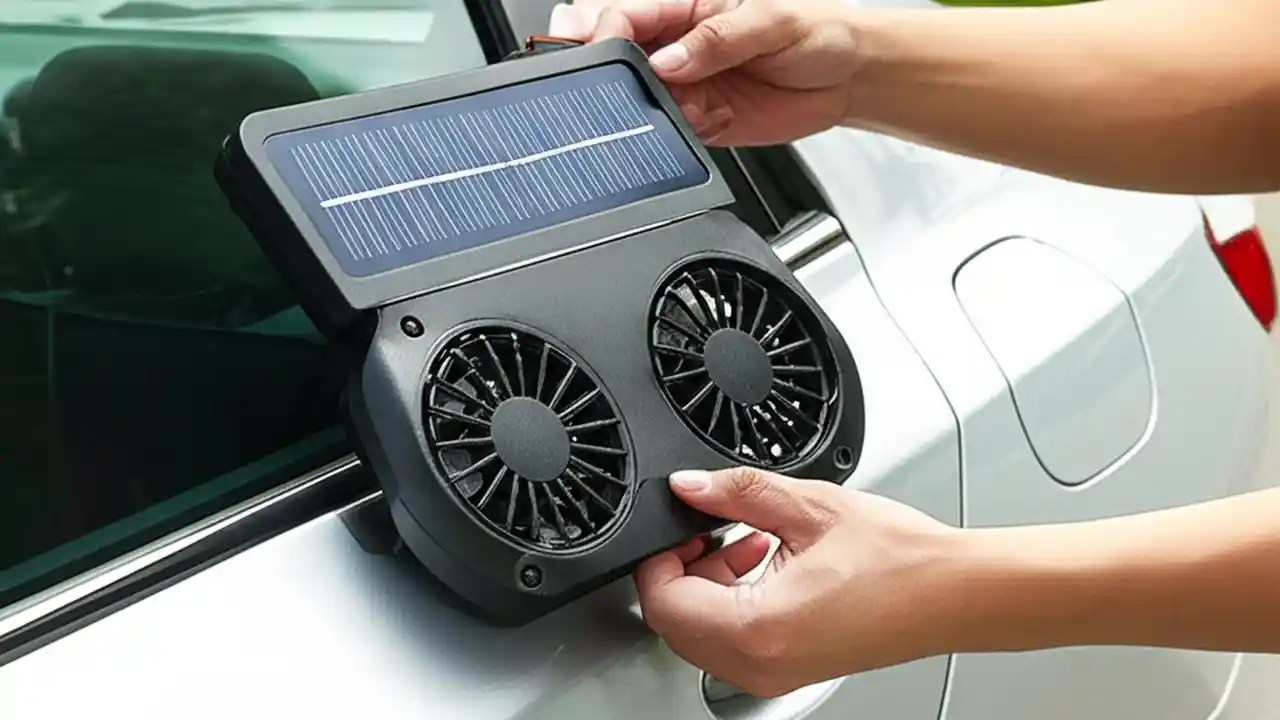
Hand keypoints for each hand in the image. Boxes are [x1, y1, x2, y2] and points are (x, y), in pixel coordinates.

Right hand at [547, 0, 861, 145]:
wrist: (849, 76)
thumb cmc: (818, 29)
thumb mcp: (771, 20)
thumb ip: (717, 39)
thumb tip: (669, 60)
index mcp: (684, 4)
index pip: (625, 13)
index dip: (604, 30)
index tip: (605, 49)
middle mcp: (676, 44)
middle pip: (617, 56)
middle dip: (609, 74)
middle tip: (635, 85)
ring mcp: (684, 85)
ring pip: (635, 101)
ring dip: (648, 111)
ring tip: (690, 106)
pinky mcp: (698, 121)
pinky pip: (668, 134)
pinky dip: (680, 135)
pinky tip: (711, 120)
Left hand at [634, 467, 959, 696]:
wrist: (956, 593)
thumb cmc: (901, 559)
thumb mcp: (809, 506)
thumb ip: (737, 492)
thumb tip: (690, 485)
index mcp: (757, 628)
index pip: (663, 601)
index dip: (659, 556)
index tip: (679, 523)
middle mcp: (759, 664)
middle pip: (676, 622)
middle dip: (683, 569)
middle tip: (710, 527)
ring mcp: (773, 674)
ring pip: (700, 634)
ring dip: (708, 584)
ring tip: (748, 540)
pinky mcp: (789, 670)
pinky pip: (731, 641)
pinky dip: (731, 602)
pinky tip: (766, 562)